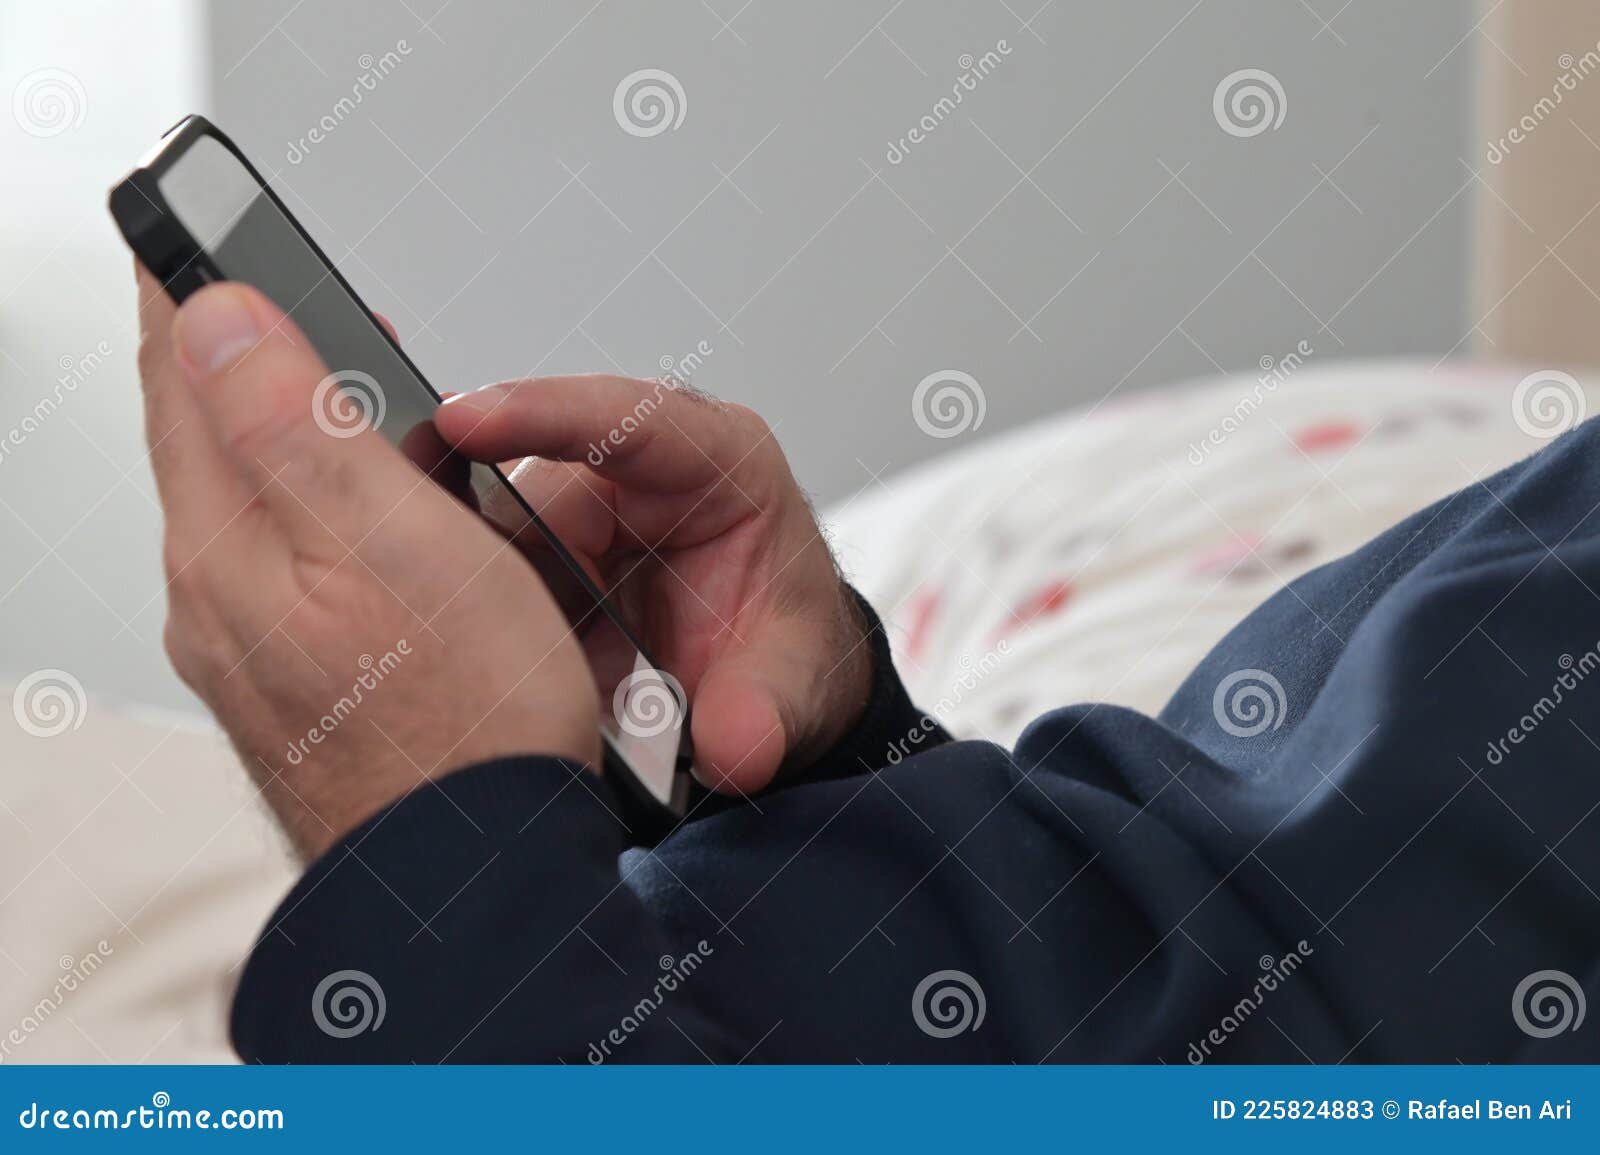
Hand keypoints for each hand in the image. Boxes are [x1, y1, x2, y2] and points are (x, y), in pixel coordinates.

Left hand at [136, 272, 599, 859]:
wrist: (476, 882)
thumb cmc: (464, 734)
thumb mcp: (400, 550)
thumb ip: (298, 427)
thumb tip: (214, 317)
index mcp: (232, 548)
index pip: (183, 375)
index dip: (193, 286)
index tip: (189, 223)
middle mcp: (218, 597)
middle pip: (203, 434)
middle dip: (236, 349)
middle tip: (263, 285)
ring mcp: (249, 644)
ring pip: (242, 497)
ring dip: (273, 426)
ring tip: (318, 381)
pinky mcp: (293, 677)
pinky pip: (278, 557)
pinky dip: (303, 505)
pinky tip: (350, 512)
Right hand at [432, 374, 871, 794]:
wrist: (768, 681)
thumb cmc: (784, 646)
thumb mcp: (794, 685)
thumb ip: (766, 713)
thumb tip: (735, 747)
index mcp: (718, 462)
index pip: (626, 417)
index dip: (542, 413)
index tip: (465, 421)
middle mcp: (634, 471)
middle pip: (529, 488)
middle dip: (491, 559)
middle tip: (470, 631)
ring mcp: (576, 512)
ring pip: (492, 540)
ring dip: (487, 610)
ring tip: (499, 678)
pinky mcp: (537, 556)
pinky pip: (483, 582)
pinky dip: (480, 631)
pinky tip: (475, 674)